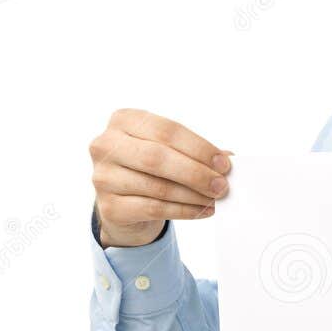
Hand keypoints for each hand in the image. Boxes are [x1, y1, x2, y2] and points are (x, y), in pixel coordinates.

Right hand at [89, 109, 231, 246]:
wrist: (123, 203)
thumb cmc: (150, 169)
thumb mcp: (169, 151)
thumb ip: (194, 151)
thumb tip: (228, 159)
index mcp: (123, 120)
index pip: (167, 131)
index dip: (199, 148)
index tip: (224, 163)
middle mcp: (106, 145)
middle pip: (157, 157)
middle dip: (196, 172)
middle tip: (222, 185)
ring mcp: (103, 177)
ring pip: (157, 186)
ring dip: (193, 195)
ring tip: (215, 199)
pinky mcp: (108, 206)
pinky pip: (153, 209)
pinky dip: (183, 210)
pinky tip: (202, 210)